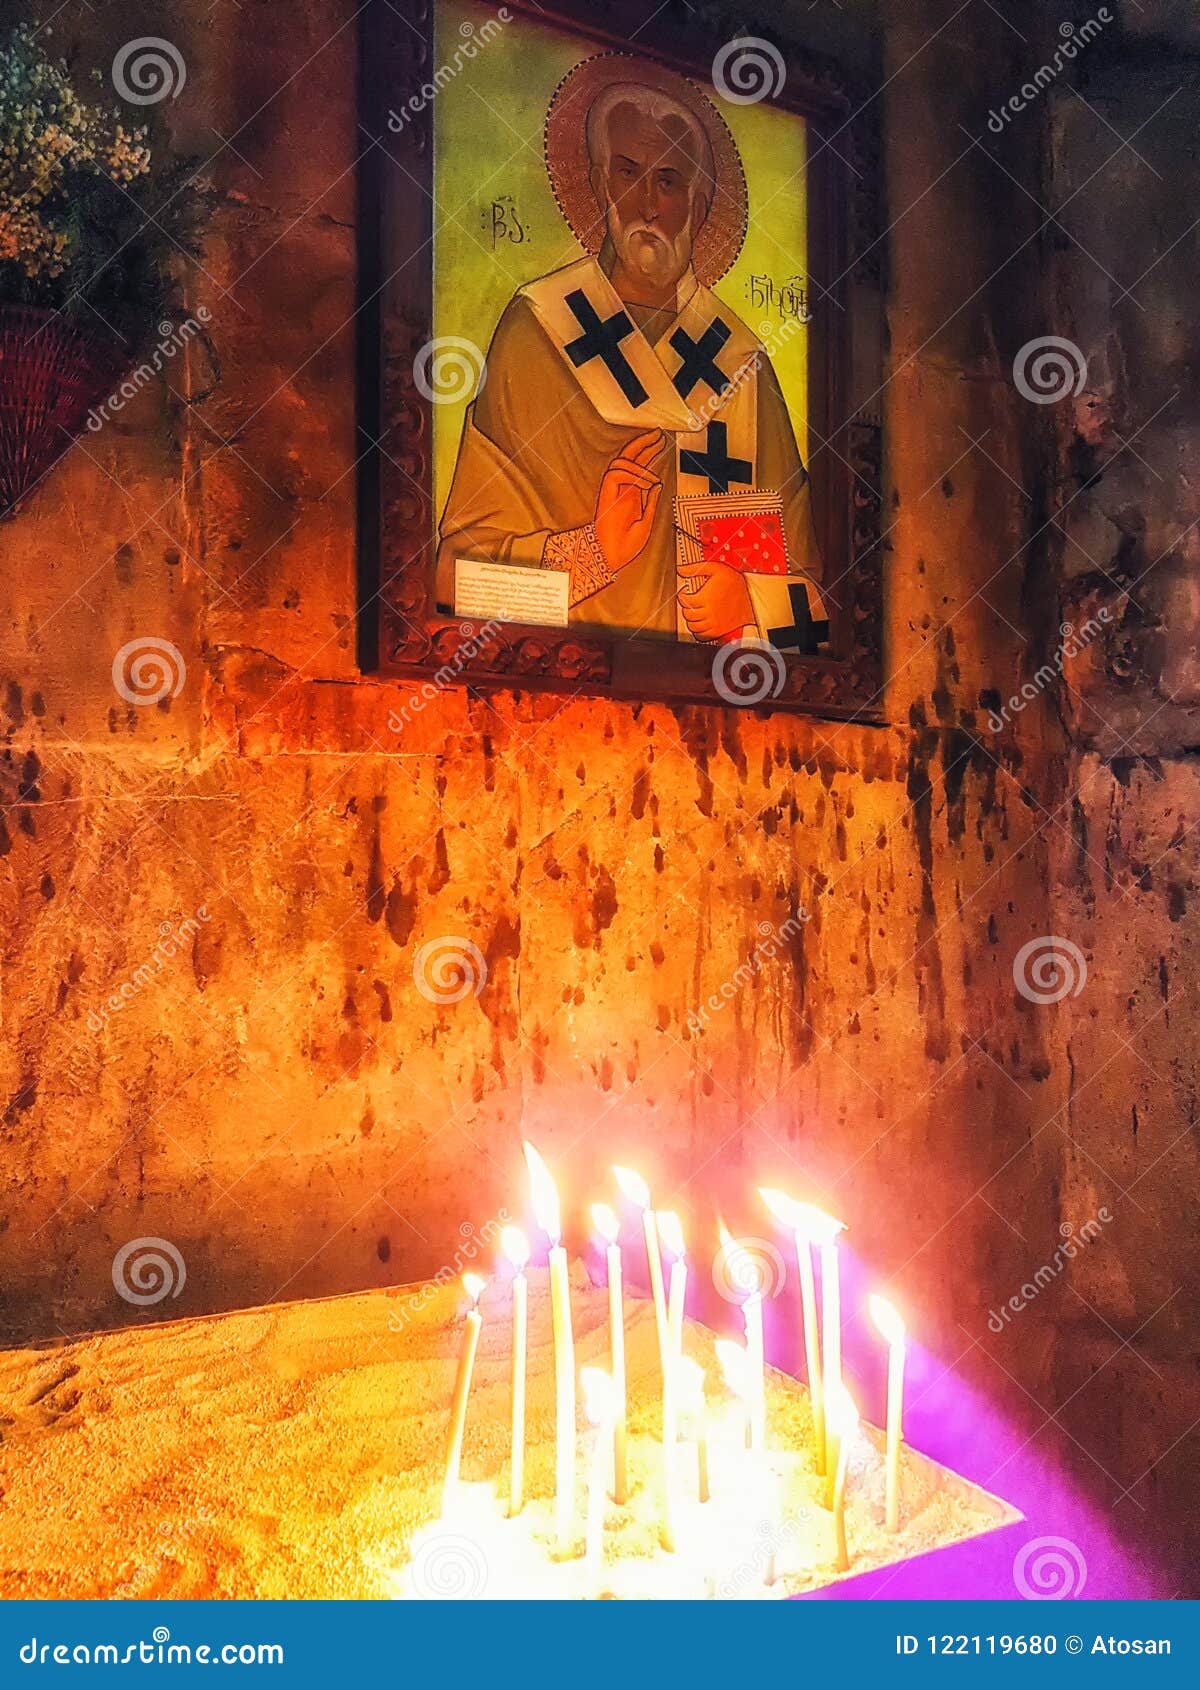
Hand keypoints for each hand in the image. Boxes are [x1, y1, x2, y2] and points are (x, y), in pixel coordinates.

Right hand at [594, 430, 664, 571]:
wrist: (611, 558)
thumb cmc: (626, 546)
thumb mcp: (647, 522)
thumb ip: (651, 503)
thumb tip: (657, 484)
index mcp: (632, 495)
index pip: (639, 466)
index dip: (648, 452)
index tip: (660, 442)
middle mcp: (622, 489)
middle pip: (629, 458)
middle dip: (643, 443)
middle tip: (658, 433)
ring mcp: (613, 491)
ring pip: (621, 461)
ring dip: (640, 462)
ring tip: (654, 474)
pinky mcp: (606, 495)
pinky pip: (616, 473)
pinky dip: (633, 475)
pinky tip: (646, 484)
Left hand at [678, 558, 753, 640]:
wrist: (752, 598)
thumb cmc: (736, 583)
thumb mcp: (717, 569)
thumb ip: (696, 568)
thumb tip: (681, 569)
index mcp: (705, 598)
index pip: (684, 601)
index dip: (682, 596)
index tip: (685, 594)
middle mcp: (708, 613)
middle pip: (687, 614)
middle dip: (686, 607)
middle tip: (690, 603)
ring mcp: (713, 624)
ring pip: (692, 626)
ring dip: (691, 619)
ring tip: (694, 612)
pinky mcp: (718, 631)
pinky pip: (701, 636)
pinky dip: (697, 631)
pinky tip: (700, 623)